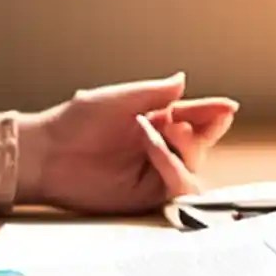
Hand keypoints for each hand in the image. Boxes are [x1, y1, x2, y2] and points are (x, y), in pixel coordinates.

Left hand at [19, 72, 237, 213]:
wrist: (47, 153)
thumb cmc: (74, 122)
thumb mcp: (118, 98)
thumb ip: (154, 92)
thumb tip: (183, 80)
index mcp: (154, 122)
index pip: (193, 118)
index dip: (212, 113)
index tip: (228, 106)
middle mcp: (159, 148)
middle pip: (200, 142)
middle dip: (200, 130)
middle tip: (178, 120)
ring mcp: (153, 173)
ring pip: (194, 166)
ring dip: (187, 149)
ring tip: (166, 131)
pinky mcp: (146, 196)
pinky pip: (176, 187)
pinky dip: (174, 168)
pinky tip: (156, 152)